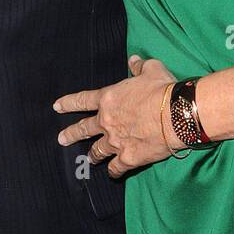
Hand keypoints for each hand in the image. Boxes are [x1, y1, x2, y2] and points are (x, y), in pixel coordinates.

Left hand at [53, 55, 175, 177]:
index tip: (57, 107)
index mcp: (108, 99)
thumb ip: (139, 66)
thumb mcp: (151, 69)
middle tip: (61, 139)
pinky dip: (114, 170)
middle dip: (71, 134)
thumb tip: (134, 60)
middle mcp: (107, 121)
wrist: (175, 114)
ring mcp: (115, 142)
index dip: (68, 103)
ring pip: (97, 151)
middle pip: (83, 129)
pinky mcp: (128, 158)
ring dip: (92, 155)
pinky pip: (116, 168)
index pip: (82, 100)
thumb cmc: (162, 89)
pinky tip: (113, 172)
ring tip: (89, 158)